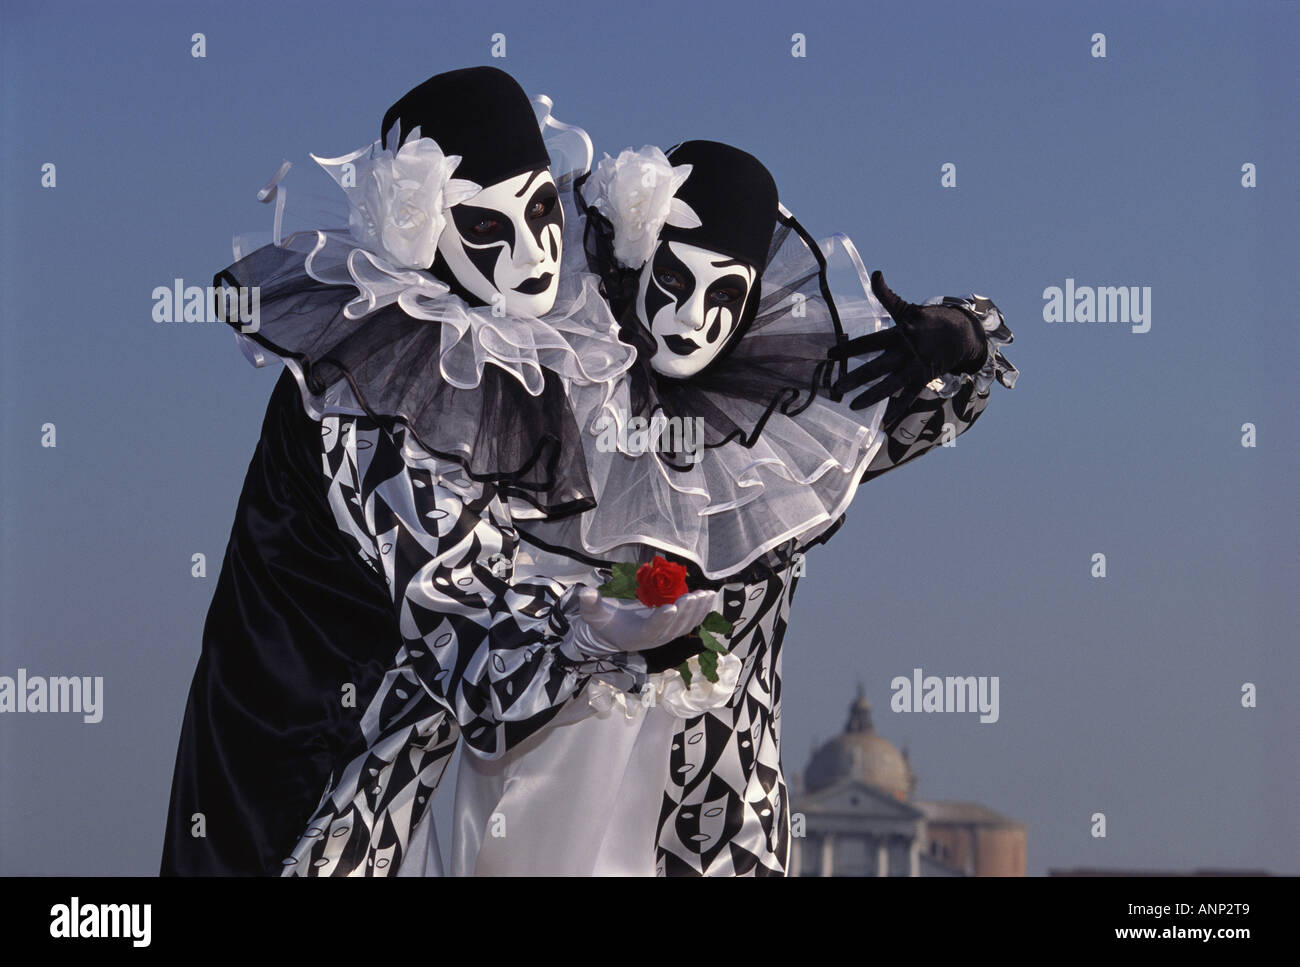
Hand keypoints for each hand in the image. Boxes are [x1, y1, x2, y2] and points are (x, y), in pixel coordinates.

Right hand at [565, 586, 716, 657]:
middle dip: (685, 611)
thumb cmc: (604, 623)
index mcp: (637, 636)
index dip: (662, 618)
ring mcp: (666, 635)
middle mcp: (655, 638)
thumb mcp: (593, 615)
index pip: (652, 628)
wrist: (613, 636)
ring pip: (686, 625)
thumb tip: (585, 592)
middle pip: (674, 626)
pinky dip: (701, 611)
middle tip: (694, 595)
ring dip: (698, 610)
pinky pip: (690, 622)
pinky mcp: (673, 629)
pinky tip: (708, 597)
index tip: (672, 606)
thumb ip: (589, 605)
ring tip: (707, 595)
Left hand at [829, 270, 987, 411]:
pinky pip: (909, 397)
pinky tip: (884, 423)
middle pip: (877, 366)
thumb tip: (876, 274)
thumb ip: (887, 295)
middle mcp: (906, 352)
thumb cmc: (929, 320)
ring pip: (890, 385)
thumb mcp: (908, 308)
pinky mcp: (924, 379)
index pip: (870, 341)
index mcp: (899, 333)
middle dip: (856, 377)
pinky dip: (898, 410)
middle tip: (836, 387)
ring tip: (852, 405)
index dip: (849, 348)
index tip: (829, 356)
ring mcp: (915, 367)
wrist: (962, 333)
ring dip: (871, 396)